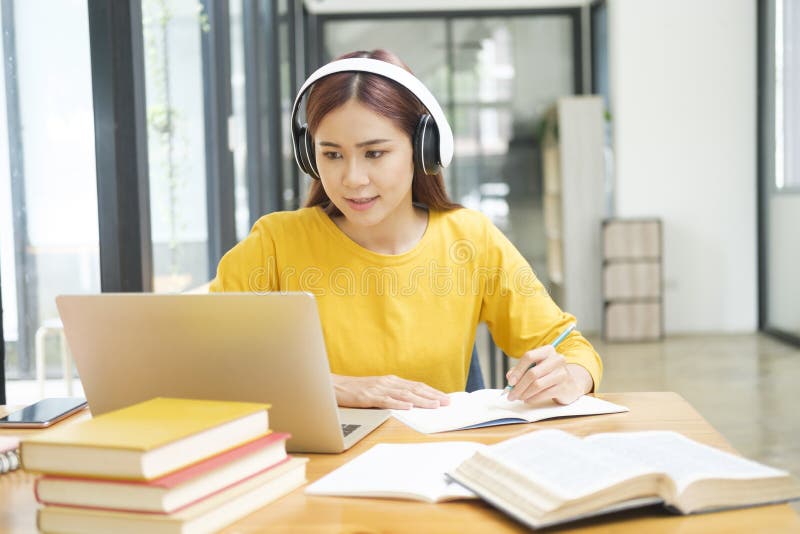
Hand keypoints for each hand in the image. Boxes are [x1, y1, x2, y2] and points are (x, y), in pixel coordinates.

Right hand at [331, 374, 451, 409]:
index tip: (445, 398)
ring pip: (404, 394)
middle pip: (414, 389)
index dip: (432, 391)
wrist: (333, 386)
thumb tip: (410, 402)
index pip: (416, 386)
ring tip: (434, 405)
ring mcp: (378, 388)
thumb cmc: (355, 390)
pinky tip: (408, 407)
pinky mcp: (367, 396)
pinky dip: (398, 403)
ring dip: (421, 400)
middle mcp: (387, 382)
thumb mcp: (376, 389)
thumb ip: (391, 394)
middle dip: (432, 396)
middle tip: (447, 403)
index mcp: (390, 381)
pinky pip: (385, 400)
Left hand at [505, 346, 592, 404]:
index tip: (510, 382)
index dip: (518, 370)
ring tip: (518, 398)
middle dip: (519, 386)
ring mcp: (562, 373)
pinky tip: (528, 400)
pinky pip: (544, 394)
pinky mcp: (564, 387)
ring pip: (537, 385)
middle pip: (532, 373)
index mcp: (548, 351)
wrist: (571, 384)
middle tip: (511, 395)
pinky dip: (533, 398)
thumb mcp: (536, 367)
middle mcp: (557, 359)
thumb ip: (522, 370)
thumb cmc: (549, 374)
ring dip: (524, 393)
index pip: (529, 356)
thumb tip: (510, 377)